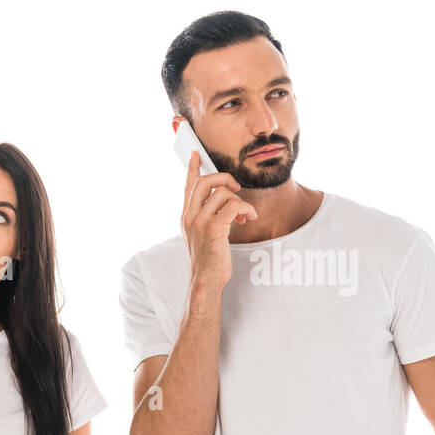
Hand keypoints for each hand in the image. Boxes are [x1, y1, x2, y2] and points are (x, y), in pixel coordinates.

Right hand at [181, 150, 257, 290]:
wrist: (205, 279)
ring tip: (245, 215)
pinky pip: (234, 206)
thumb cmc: (208, 259)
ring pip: (222, 193)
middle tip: (236, 188)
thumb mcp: (201, 235)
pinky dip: (246, 210)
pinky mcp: (213, 229)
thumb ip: (206, 217)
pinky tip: (249, 219)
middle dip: (224, 178)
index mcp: (186, 216)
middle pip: (204, 181)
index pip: (187, 186)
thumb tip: (223, 202)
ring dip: (240, 201)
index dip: (192, 168)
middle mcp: (189, 216)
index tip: (195, 154)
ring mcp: (200, 222)